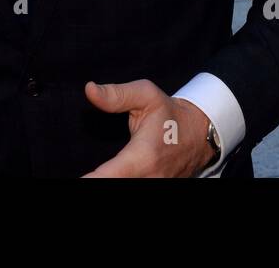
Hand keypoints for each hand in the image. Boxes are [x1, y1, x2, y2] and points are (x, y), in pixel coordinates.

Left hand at [82, 80, 214, 176]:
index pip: (110, 176)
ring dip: (106, 180)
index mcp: (143, 156)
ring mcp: (154, 186)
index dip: (92, 179)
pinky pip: (132, 188)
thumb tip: (89, 89)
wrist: (199, 134)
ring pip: (122, 189)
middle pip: (115, 186)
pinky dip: (119, 182)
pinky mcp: (156, 189)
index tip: (79, 179)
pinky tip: (103, 175)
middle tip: (81, 173)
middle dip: (95, 180)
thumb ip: (116, 94)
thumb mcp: (146, 95)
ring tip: (91, 173)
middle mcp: (149, 178)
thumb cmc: (170, 114)